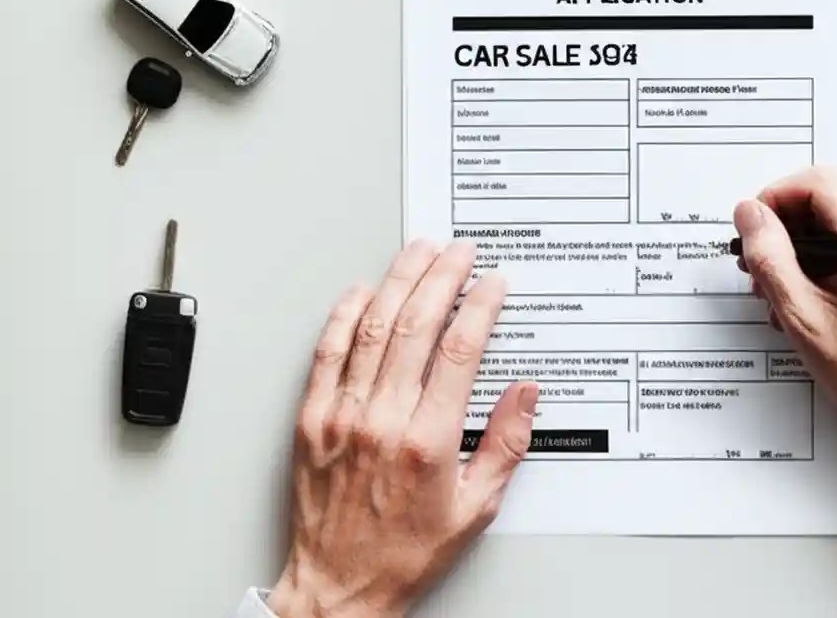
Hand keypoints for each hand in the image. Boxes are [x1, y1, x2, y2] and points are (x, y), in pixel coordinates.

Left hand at [268, 240, 537, 617]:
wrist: (338, 587)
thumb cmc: (404, 554)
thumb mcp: (475, 509)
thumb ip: (504, 445)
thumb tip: (525, 394)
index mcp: (426, 441)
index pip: (458, 351)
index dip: (479, 307)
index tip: (493, 285)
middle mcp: (381, 421)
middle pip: (414, 327)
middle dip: (442, 278)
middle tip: (459, 252)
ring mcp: (341, 416)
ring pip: (371, 329)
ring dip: (397, 282)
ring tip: (418, 253)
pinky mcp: (311, 421)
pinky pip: (327, 354)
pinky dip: (344, 316)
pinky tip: (359, 292)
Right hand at [734, 167, 836, 490]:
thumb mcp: (802, 314)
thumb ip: (770, 257)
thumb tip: (749, 215)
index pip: (818, 184)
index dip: (775, 198)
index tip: (751, 225)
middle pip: (823, 200)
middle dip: (781, 230)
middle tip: (756, 265)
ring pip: (830, 222)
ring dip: (795, 251)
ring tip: (775, 291)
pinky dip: (815, 263)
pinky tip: (800, 298)